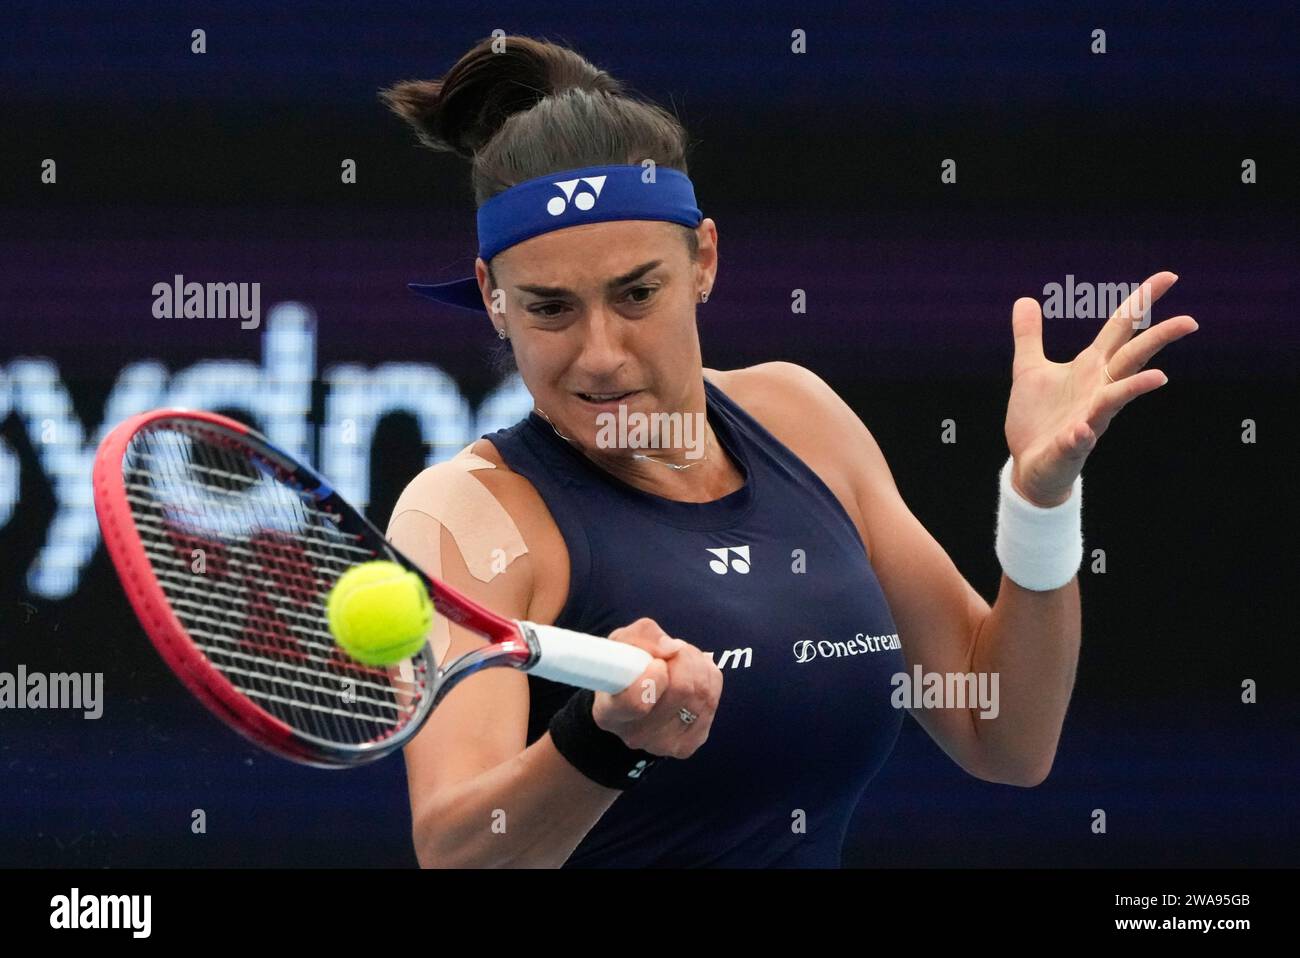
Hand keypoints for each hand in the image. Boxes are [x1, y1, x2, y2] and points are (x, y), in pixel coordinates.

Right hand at [591, 617, 721, 758]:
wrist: (635, 697)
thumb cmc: (624, 667)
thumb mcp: (622, 642)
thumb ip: (643, 635)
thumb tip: (672, 648)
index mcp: (609, 712)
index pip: (636, 702)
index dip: (653, 678)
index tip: (657, 663)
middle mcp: (635, 735)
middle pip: (681, 690)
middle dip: (683, 658)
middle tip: (672, 651)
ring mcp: (665, 743)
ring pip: (702, 691)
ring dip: (697, 663)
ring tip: (681, 660)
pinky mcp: (690, 743)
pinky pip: (713, 698)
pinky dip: (708, 677)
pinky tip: (693, 675)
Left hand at [1005, 271, 1198, 505]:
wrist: (1029, 465)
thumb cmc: (1038, 418)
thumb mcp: (1028, 369)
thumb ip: (1029, 336)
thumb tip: (1024, 299)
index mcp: (1090, 368)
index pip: (1121, 328)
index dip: (1141, 301)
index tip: (1169, 277)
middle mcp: (1097, 390)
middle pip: (1132, 359)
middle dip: (1158, 340)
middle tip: (1190, 321)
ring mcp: (1088, 419)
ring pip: (1116, 400)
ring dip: (1135, 388)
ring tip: (1159, 378)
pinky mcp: (1070, 447)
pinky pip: (1078, 440)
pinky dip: (1081, 434)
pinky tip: (1081, 430)